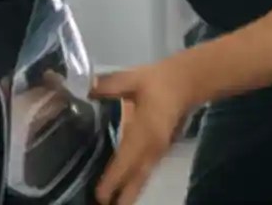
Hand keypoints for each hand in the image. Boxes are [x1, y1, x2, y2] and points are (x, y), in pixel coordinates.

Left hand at [91, 59, 196, 204]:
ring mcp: (158, 151)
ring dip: (129, 193)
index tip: (100, 195)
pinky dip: (135, 183)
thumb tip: (85, 90)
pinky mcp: (160, 150)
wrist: (187, 82)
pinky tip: (126, 189)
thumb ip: (107, 86)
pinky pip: (146, 172)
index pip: (125, 160)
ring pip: (142, 178)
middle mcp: (152, 147)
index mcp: (144, 132)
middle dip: (122, 196)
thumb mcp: (132, 78)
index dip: (113, 179)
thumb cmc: (158, 81)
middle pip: (136, 178)